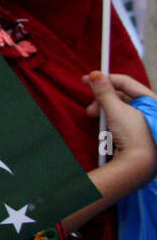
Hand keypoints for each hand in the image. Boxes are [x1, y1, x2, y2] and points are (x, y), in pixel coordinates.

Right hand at [85, 71, 156, 186]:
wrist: (139, 165)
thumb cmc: (133, 136)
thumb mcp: (115, 110)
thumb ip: (104, 92)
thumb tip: (96, 74)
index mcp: (151, 100)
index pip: (125, 82)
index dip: (106, 79)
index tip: (88, 79)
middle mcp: (150, 109)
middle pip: (122, 95)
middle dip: (102, 99)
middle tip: (90, 107)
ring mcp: (145, 121)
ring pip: (120, 107)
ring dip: (104, 110)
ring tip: (94, 118)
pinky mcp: (138, 133)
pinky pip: (121, 119)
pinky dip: (110, 120)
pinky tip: (104, 127)